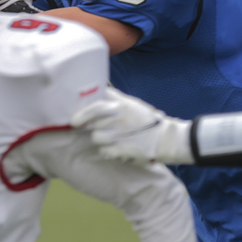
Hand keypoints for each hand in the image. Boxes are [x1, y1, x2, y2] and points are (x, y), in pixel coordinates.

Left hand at [71, 87, 192, 163]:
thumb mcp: (132, 103)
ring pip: (96, 137)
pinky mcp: (120, 150)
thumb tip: (97, 90)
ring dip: (101, 138)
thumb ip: (114, 97)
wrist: (166, 139)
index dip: (83, 110)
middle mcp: (117, 118)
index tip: (75, 116)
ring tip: (113, 137)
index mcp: (120, 105)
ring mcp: (118, 135)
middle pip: (91, 122)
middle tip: (85, 125)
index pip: (95, 104)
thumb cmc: (147, 120)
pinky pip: (103, 151)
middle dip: (88, 124)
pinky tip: (117, 147)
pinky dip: (108, 151)